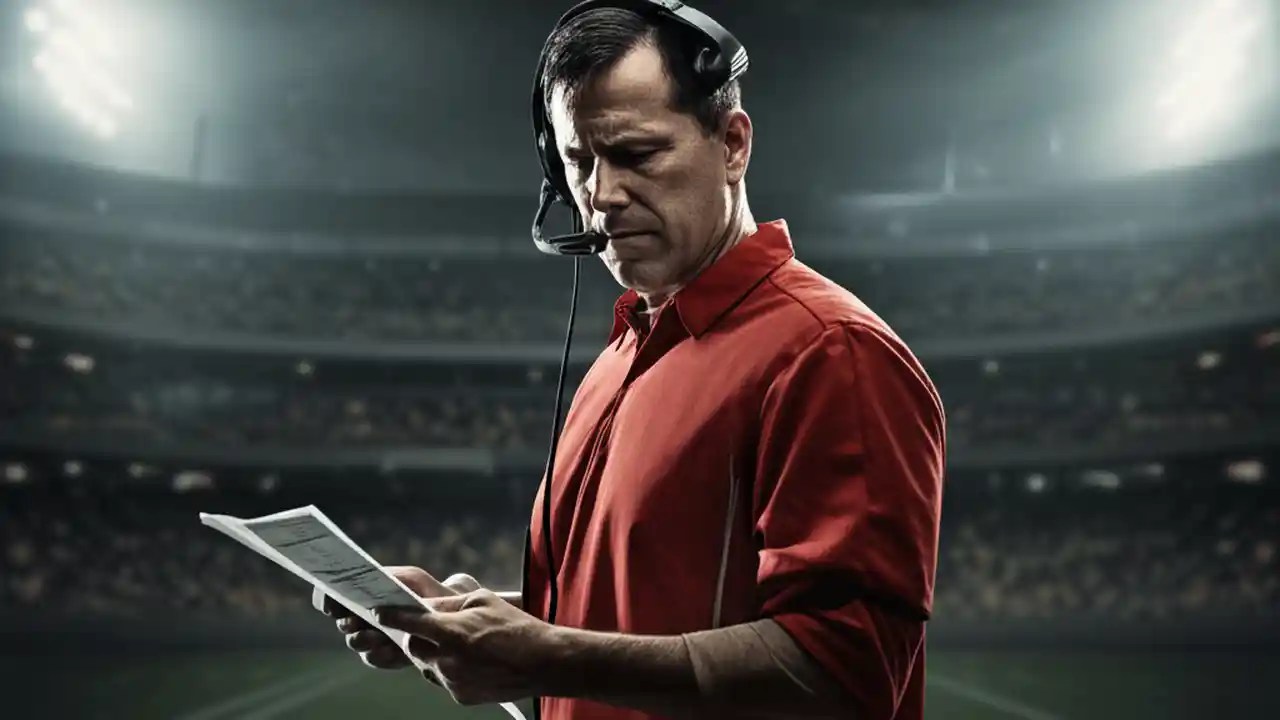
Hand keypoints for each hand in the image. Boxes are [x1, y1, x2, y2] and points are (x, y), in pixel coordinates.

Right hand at [316, 566, 480, 670]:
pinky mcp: (386, 655)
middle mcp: (361, 617)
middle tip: (352, 622)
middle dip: (347, 623)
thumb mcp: (411, 579)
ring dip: (361, 640)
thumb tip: (369, 582)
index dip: (325, 599)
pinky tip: (388, 650)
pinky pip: (375, 658)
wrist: (450, 614)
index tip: (329, 603)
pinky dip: (380, 655)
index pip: (332, 596)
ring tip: (371, 636)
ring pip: (356, 642)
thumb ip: (390, 579)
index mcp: (362, 594)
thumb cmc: (427, 590)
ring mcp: (372, 638)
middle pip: (342, 623)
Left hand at [375, 589, 561, 705]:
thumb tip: (426, 606)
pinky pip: (444, 680)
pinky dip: (448, 669)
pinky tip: (470, 661)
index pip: (409, 624)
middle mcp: (447, 661)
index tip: (380, 613)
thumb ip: (449, 604)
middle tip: (428, 629)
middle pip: (412, 648)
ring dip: (432, 654)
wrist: (543, 662)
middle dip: (415, 637)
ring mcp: (454, 682)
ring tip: (456, 645)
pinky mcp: (462, 697)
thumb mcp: (483, 601)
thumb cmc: (516, 627)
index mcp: (451, 633)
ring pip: (427, 666)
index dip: (392, 617)